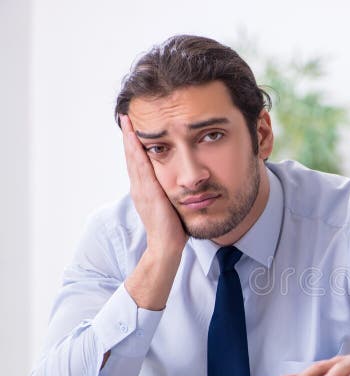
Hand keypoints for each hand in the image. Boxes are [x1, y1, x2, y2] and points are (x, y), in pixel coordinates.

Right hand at [120, 115, 186, 253]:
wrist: (166, 246)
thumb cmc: (173, 229)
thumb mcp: (171, 205)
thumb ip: (171, 193)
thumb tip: (183, 185)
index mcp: (144, 189)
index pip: (138, 162)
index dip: (134, 144)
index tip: (133, 127)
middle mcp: (139, 187)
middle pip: (132, 156)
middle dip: (129, 135)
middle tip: (125, 115)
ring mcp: (141, 189)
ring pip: (133, 158)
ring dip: (130, 138)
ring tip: (128, 121)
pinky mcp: (148, 192)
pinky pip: (141, 168)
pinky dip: (137, 152)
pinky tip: (137, 139)